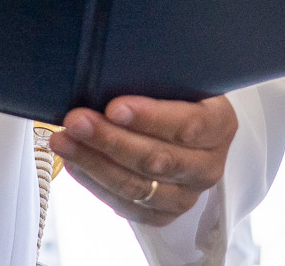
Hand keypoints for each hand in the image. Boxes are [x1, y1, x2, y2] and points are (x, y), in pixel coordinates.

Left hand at [48, 94, 236, 227]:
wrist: (195, 134)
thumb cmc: (180, 98)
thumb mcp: (181, 81)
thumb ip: (158, 77)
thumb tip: (109, 70)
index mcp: (220, 125)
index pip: (187, 124)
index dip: (150, 117)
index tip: (113, 106)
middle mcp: (208, 166)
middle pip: (157, 159)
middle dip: (111, 139)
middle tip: (77, 120)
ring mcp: (186, 195)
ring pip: (137, 186)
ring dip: (94, 162)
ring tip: (64, 141)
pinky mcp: (163, 214)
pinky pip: (125, 205)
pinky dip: (95, 183)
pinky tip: (75, 163)